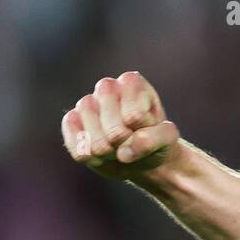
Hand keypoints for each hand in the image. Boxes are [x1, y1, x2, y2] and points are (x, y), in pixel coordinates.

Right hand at [61, 71, 181, 179]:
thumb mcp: (168, 138)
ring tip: (117, 146)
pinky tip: (99, 153)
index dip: (143, 132)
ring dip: (110, 154)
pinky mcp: (71, 121)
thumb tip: (124, 152)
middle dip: (128, 146)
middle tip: (131, 140)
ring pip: (96, 142)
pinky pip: (76, 147)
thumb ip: (155, 139)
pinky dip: (91, 157)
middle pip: (115, 132)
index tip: (147, 127)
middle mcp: (106, 87)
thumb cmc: (155, 140)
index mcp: (131, 82)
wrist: (140, 154)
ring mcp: (86, 103)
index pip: (134, 117)